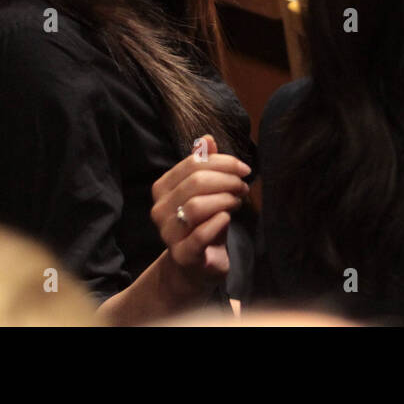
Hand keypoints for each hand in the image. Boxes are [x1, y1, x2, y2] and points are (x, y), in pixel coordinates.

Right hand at [149, 134, 250, 289]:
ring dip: (224, 200)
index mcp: (162, 188)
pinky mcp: (181, 255)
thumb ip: (205, 165)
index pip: (192, 165)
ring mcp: (167, 234)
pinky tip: (228, 218)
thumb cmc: (204, 223)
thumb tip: (207, 138)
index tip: (243, 169)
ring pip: (196, 207)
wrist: (198, 265)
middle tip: (243, 186)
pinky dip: (217, 223)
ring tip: (238, 201)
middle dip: (226, 180)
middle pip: (195, 183)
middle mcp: (159, 209)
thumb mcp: (206, 192)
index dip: (222, 162)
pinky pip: (200, 235)